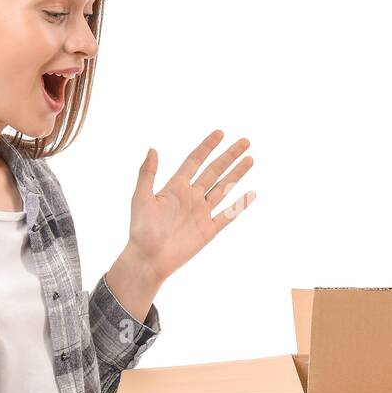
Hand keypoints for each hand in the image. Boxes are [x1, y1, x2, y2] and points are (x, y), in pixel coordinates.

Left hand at [127, 130, 255, 283]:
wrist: (149, 259)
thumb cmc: (141, 230)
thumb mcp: (140, 198)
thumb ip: (147, 174)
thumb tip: (152, 149)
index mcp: (176, 187)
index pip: (195, 160)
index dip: (207, 146)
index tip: (220, 133)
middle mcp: (191, 197)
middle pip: (214, 171)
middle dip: (229, 156)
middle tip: (245, 141)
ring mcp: (201, 213)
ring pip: (224, 189)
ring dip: (237, 174)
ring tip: (250, 159)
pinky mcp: (208, 230)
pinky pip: (228, 215)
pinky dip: (240, 205)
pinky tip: (251, 194)